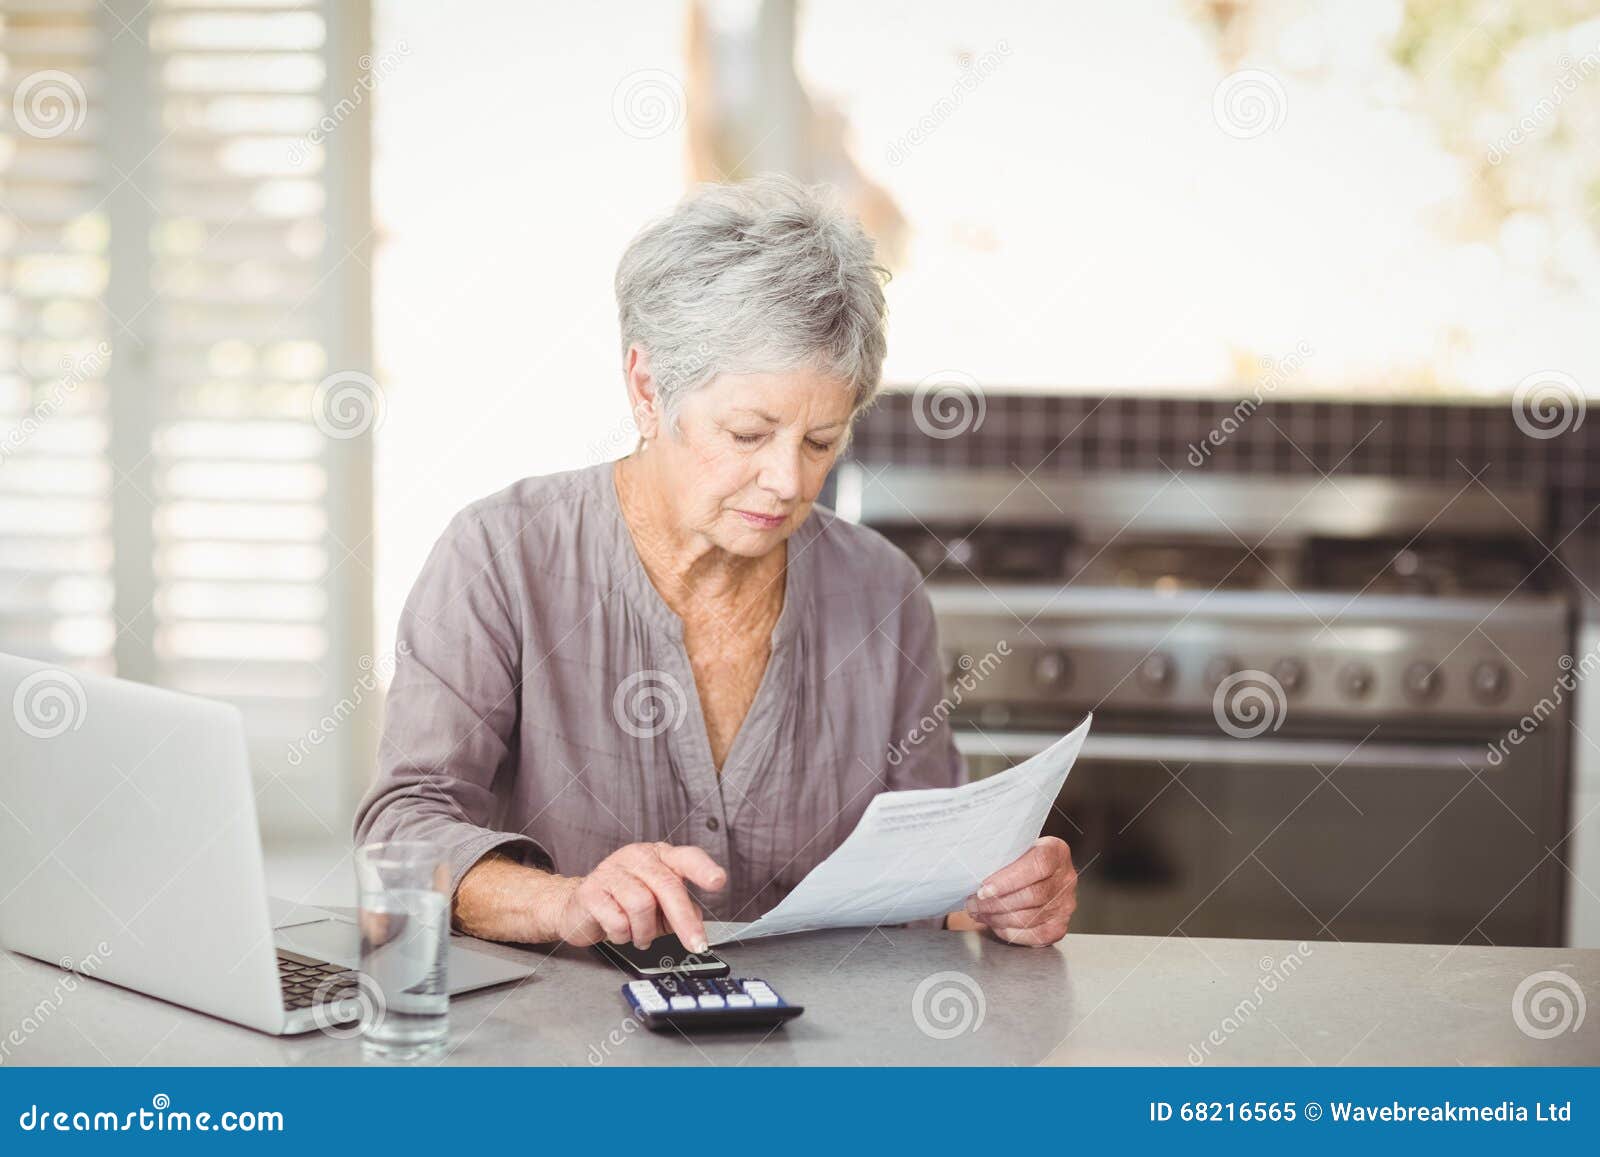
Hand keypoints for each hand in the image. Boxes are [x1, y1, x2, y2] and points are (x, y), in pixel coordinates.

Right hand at [546, 842, 726, 952]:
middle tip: (696, 943)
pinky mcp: (591, 891)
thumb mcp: (660, 906)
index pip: (687, 857)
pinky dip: (623, 935)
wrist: (579, 908)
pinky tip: (619, 930)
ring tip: (639, 935)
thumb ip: (681, 909)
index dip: (703, 869)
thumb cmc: (624, 903)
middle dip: (684, 920)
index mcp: (659, 856)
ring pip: (642, 905)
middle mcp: (637, 857)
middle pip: (667, 886)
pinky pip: (617, 920)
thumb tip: (697, 922)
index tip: (718, 882)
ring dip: (645, 931)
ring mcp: (612, 871)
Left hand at [963, 836, 1076, 945]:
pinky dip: (1010, 932)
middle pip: (1032, 895)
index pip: (1037, 865)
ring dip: (998, 918)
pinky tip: (995, 924)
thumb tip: (973, 872)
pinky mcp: (1060, 925)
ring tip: (979, 912)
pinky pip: (1035, 936)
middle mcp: (1066, 879)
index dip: (1009, 880)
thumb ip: (1002, 857)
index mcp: (1056, 852)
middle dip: (996, 903)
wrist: (1037, 873)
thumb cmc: (1019, 859)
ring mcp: (1065, 904)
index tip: (984, 889)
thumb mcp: (1015, 848)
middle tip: (973, 903)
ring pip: (1030, 917)